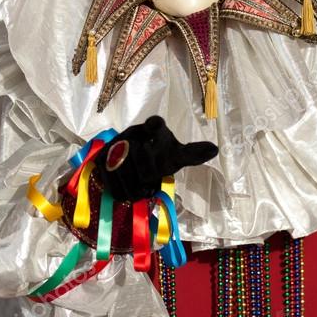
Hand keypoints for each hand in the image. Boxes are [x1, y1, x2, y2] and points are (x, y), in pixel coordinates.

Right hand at [93, 115, 217, 202]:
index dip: (154, 125)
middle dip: (148, 174)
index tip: (154, 125)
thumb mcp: (174, 155)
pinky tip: (129, 189)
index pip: (155, 124)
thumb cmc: (156, 155)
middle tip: (149, 178)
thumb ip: (192, 153)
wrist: (127, 158)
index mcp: (154, 129)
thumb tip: (215, 149)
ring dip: (136, 187)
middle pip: (143, 162)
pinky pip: (113, 183)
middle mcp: (133, 133)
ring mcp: (115, 145)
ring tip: (141, 186)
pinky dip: (123, 191)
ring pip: (127, 175)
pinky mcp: (101, 159)